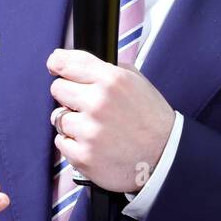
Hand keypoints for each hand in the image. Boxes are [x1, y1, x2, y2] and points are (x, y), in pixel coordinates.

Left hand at [46, 48, 174, 193]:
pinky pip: (61, 142)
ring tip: (95, 128)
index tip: (55, 66)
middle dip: (68, 95)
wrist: (165, 157)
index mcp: (112, 80)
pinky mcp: (83, 156)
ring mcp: (89, 131)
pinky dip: (73, 143)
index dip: (57, 63)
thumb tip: (76, 64)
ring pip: (58, 117)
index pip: (66, 63)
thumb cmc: (151, 119)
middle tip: (86, 105)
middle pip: (57, 89)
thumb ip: (108, 69)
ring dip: (71, 122)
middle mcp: (98, 103)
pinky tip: (94, 144)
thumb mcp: (137, 81)